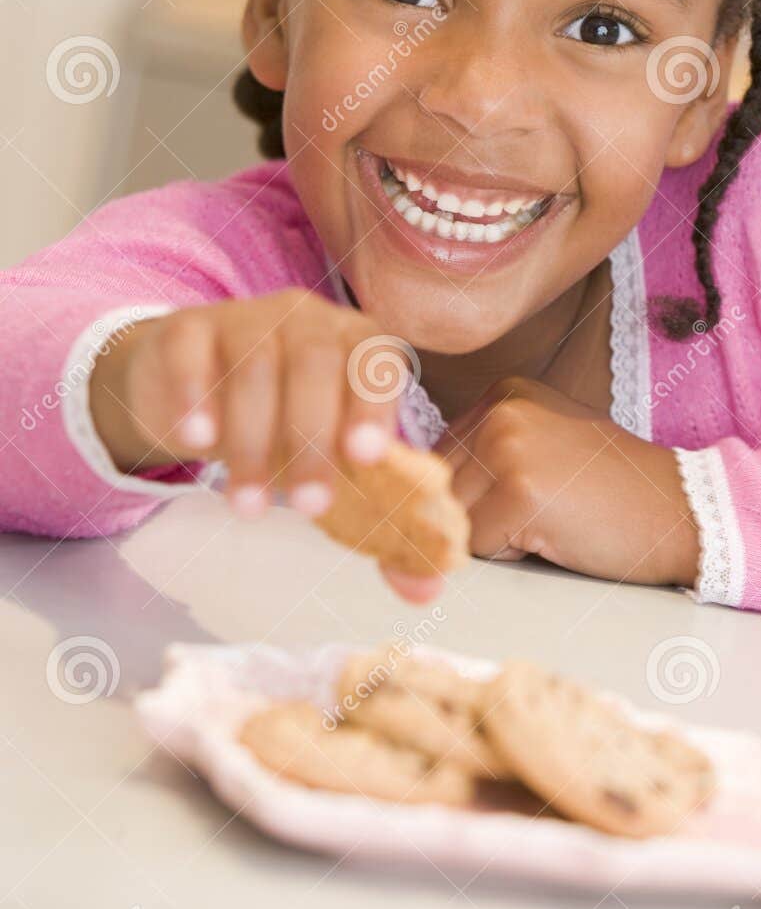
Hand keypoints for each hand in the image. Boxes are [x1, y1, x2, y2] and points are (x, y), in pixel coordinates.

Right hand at [88, 289, 434, 600]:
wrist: (194, 385)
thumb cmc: (283, 423)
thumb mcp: (326, 464)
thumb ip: (377, 520)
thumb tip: (425, 589)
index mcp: (355, 343)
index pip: (375, 359)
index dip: (375, 403)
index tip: (367, 458)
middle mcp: (305, 320)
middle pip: (315, 362)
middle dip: (314, 437)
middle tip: (309, 507)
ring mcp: (244, 318)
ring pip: (254, 366)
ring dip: (252, 441)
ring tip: (248, 507)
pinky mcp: (188, 331)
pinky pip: (193, 355)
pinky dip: (196, 397)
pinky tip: (196, 443)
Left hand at [433, 376, 698, 587]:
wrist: (679, 508)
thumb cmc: (613, 488)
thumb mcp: (545, 443)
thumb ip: (486, 451)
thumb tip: (415, 485)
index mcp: (502, 393)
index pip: (439, 458)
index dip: (473, 494)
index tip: (522, 497)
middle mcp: (500, 409)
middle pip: (441, 488)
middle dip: (478, 514)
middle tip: (545, 509)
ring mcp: (508, 445)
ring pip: (453, 516)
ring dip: (493, 534)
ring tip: (549, 518)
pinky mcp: (519, 490)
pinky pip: (477, 543)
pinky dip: (510, 552)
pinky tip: (554, 532)